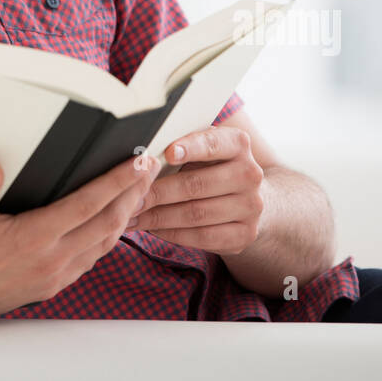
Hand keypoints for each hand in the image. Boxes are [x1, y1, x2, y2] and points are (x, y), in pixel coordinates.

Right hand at [0, 150, 161, 331]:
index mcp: (32, 240)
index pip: (88, 205)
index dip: (117, 182)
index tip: (138, 163)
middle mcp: (50, 261)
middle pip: (108, 223)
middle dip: (134, 193)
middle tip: (151, 167)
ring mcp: (53, 277)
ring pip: (105, 244)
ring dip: (126, 214)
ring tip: (139, 188)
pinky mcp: (50, 285)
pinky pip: (91, 257)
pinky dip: (109, 235)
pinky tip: (112, 220)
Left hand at [127, 127, 265, 255]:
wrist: (245, 196)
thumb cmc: (209, 164)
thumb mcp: (200, 147)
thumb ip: (179, 144)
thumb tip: (141, 153)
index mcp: (238, 143)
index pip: (213, 143)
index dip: (191, 148)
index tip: (168, 153)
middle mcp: (250, 173)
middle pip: (197, 184)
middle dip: (158, 192)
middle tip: (130, 197)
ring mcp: (251, 206)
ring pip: (196, 214)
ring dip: (159, 217)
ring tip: (132, 216)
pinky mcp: (245, 234)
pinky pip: (202, 237)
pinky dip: (172, 234)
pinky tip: (153, 229)